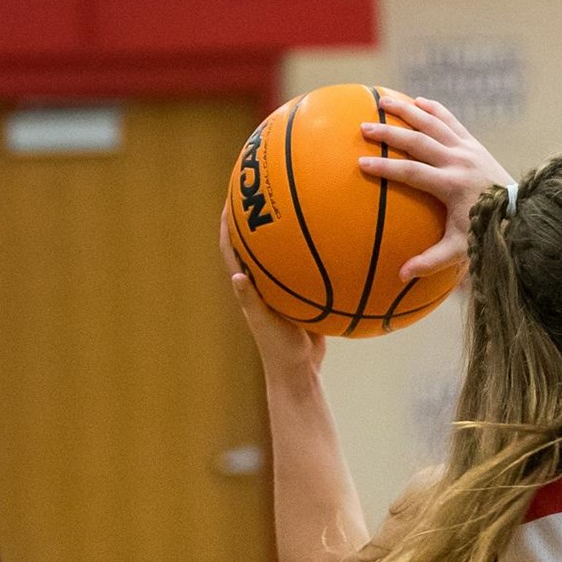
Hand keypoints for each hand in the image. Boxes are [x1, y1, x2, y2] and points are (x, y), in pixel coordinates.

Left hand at [220, 209, 324, 375]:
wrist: (301, 370)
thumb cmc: (279, 350)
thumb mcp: (264, 323)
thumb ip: (251, 300)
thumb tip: (237, 275)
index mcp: (249, 287)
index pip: (232, 249)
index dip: (226, 224)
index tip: (229, 200)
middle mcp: (264, 284)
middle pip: (256, 244)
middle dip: (256, 218)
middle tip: (262, 192)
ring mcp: (283, 290)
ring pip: (284, 255)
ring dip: (287, 234)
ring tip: (298, 209)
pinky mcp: (303, 297)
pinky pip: (311, 271)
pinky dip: (318, 258)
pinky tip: (335, 245)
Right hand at [359, 94, 513, 279]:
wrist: (523, 213)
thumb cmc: (488, 231)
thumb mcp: (461, 249)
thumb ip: (431, 261)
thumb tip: (400, 276)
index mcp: (452, 185)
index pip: (412, 172)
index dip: (386, 168)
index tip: (361, 164)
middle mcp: (459, 162)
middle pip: (418, 141)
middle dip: (389, 133)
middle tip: (363, 128)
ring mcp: (468, 149)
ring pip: (433, 123)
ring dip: (406, 111)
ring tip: (381, 101)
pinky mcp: (474, 144)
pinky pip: (451, 121)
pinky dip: (434, 110)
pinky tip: (417, 101)